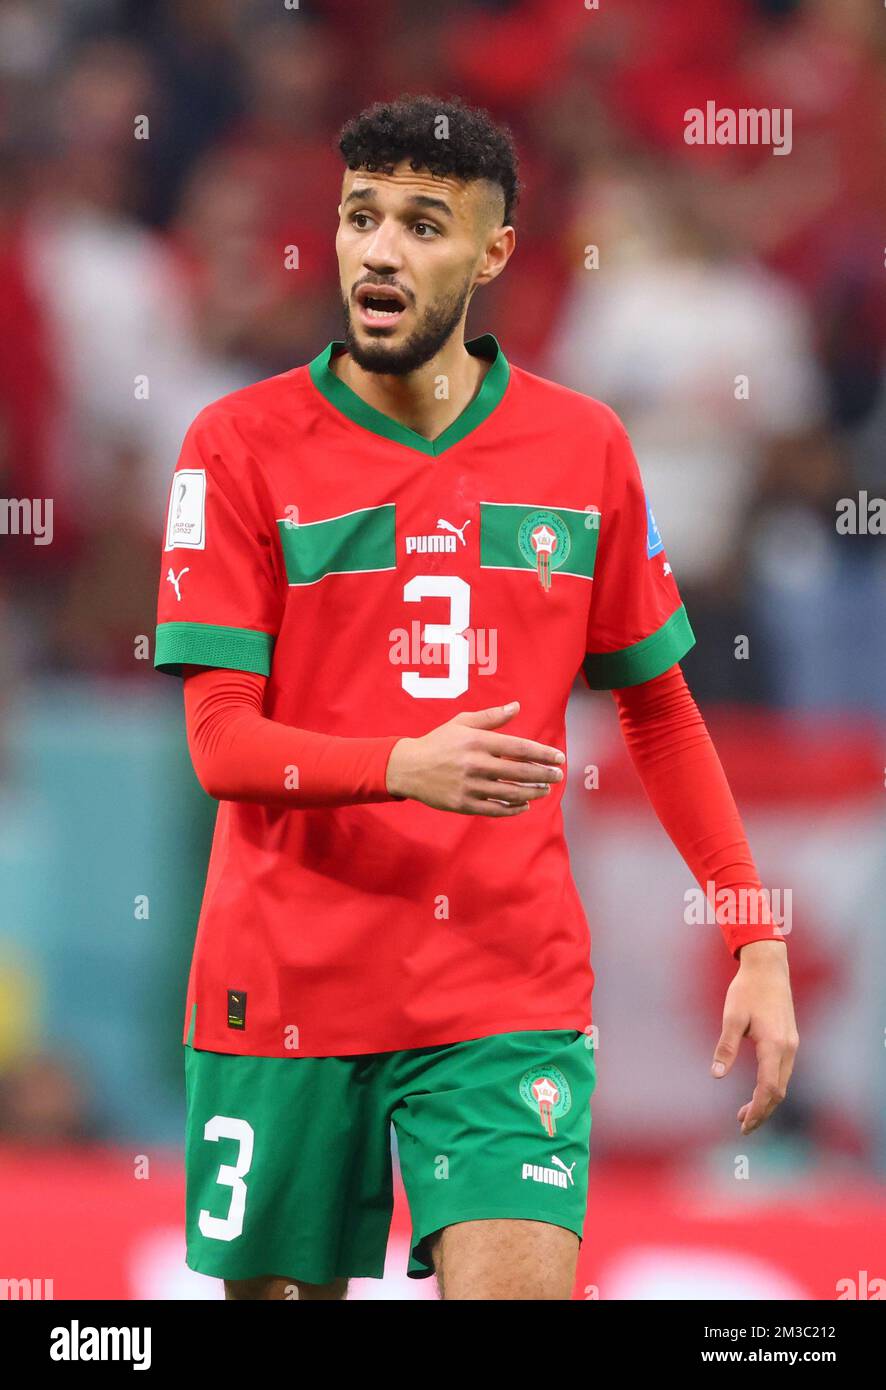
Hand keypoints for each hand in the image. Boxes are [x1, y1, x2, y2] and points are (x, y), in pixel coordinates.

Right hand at [385, 700, 565, 815]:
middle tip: (558, 776)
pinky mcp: (463, 804)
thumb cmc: (438, 742)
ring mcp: (469, 786)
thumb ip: (491, 717)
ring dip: (532, 792)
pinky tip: (525, 805)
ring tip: (545, 790)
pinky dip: (513, 809)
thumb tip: (516, 706)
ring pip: (510, 792)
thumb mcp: (461, 722)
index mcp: (477, 741)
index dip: (542, 753)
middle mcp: (475, 764)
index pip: (519, 747)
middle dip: (543, 774)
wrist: (408, 768)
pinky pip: (495, 809)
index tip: (558, 757)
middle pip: (519, 771)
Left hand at [711, 939, 798, 1134]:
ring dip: (767, 1100)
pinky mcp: (790, 1039)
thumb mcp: (732, 1017)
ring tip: (746, 1113)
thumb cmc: (747, 990)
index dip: (758, 1109)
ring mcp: (792, 1044)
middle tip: (743, 1125)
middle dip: (762, 1111)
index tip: (744, 1124)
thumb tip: (716, 1075)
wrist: (768, 968)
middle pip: (780, 1091)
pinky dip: (772, 1086)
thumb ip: (726, 1047)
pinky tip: (758, 1089)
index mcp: (774, 1045)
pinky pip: (784, 1071)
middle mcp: (788, 1048)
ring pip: (783, 1083)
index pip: (769, 1088)